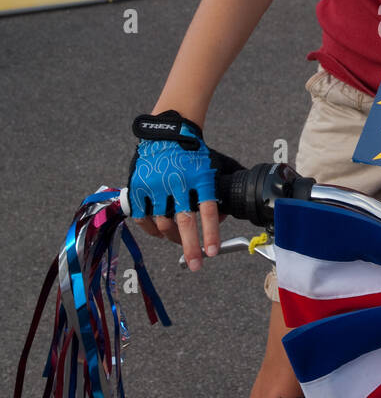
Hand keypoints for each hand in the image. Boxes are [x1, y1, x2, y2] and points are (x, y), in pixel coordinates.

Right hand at [129, 112, 224, 270]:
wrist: (168, 132)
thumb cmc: (193, 154)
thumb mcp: (211, 167)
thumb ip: (216, 191)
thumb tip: (225, 218)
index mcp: (199, 176)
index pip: (208, 210)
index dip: (211, 233)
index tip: (213, 252)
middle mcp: (177, 181)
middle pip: (185, 222)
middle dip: (191, 248)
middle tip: (196, 264)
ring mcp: (156, 185)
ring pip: (164, 224)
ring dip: (174, 239)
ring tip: (181, 244)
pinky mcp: (139, 187)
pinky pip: (144, 218)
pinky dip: (152, 231)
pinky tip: (160, 234)